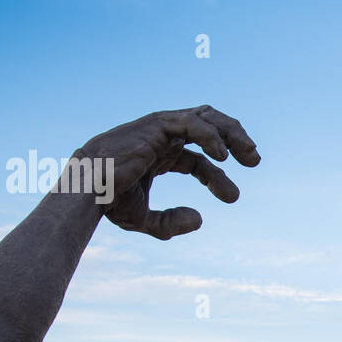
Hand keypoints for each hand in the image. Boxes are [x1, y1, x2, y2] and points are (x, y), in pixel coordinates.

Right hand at [76, 105, 259, 239]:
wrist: (86, 190)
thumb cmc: (108, 202)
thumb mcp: (142, 219)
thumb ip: (169, 223)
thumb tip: (200, 220)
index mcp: (159, 154)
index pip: (198, 159)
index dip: (218, 176)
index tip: (233, 197)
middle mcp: (162, 137)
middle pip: (208, 127)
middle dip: (235, 139)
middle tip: (254, 161)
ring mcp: (160, 128)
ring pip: (206, 118)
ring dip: (233, 133)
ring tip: (251, 157)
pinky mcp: (157, 124)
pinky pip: (192, 122)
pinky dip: (211, 135)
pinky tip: (224, 157)